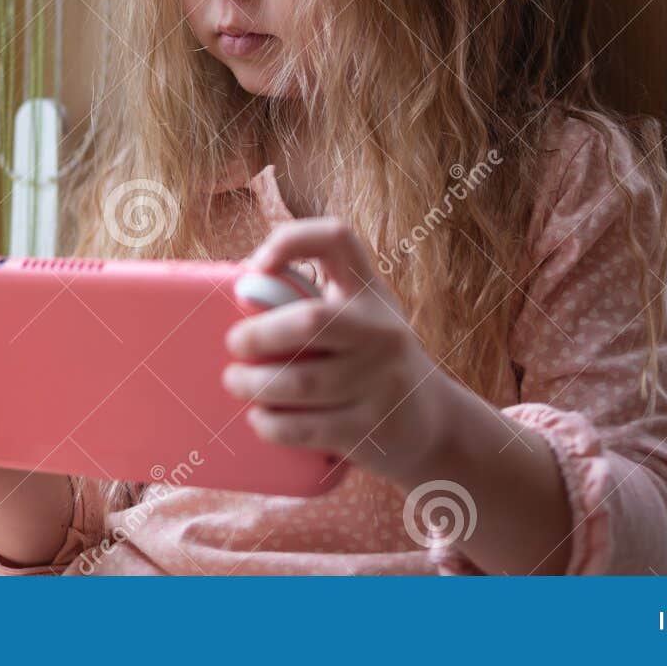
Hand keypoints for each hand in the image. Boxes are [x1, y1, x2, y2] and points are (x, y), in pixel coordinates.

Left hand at [221, 217, 465, 486]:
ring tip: (236, 382)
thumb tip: (244, 288)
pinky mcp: (370, 427)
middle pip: (309, 321)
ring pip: (299, 382)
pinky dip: (270, 423)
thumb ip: (313, 302)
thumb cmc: (370, 362)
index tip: (258, 266)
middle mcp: (381, 330)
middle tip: (234, 344)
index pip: (337, 239)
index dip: (290, 240)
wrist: (432, 423)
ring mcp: (380, 380)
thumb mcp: (360, 320)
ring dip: (253, 384)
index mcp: (371, 292)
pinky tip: (260, 418)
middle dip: (257, 335)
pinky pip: (305, 427)